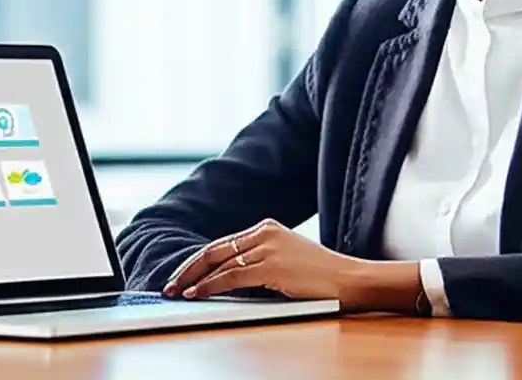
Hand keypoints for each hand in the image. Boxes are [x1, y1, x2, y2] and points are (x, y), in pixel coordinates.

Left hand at [162, 219, 422, 311]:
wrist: (351, 280)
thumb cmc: (322, 277)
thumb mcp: (287, 260)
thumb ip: (260, 261)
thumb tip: (227, 278)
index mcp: (266, 228)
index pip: (222, 244)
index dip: (199, 261)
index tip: (183, 275)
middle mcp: (264, 233)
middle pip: (214, 250)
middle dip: (188, 269)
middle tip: (170, 284)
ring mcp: (267, 248)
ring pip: (218, 263)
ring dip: (193, 279)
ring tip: (177, 292)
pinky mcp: (271, 266)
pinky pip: (230, 276)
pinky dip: (209, 286)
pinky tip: (197, 294)